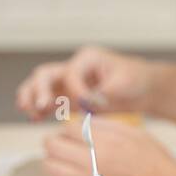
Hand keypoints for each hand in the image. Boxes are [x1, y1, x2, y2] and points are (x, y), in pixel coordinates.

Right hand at [15, 46, 157, 118]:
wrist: (144, 88)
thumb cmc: (137, 79)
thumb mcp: (125, 83)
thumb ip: (105, 93)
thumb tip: (86, 104)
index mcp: (87, 57)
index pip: (71, 73)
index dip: (76, 91)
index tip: (88, 106)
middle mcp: (74, 68)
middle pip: (46, 74)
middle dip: (40, 90)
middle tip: (41, 106)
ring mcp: (69, 83)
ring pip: (41, 86)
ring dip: (32, 98)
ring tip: (31, 112)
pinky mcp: (69, 97)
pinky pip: (49, 101)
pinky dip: (40, 108)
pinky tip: (35, 118)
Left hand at [42, 117, 175, 175]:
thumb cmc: (156, 163)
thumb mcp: (135, 133)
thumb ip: (106, 126)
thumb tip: (81, 121)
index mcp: (104, 142)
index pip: (67, 128)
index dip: (69, 129)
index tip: (74, 135)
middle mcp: (93, 162)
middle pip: (52, 146)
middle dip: (56, 143)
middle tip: (63, 147)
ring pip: (51, 169)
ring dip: (54, 164)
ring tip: (64, 165)